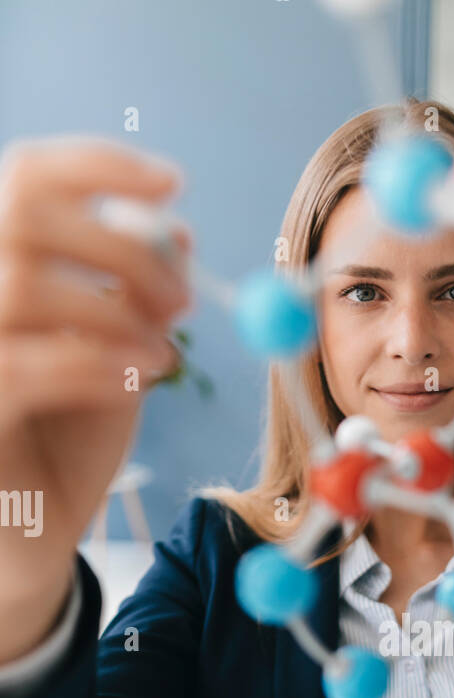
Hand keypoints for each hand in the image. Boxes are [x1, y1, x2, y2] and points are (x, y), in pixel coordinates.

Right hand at [0, 136, 190, 607]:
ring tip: (166, 351)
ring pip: (22, 284)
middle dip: (123, 247)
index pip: (27, 175)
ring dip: (115, 309)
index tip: (176, 182)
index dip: (100, 166)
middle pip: (24, 214)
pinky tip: (144, 374)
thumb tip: (176, 231)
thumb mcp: (119, 351)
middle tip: (185, 300)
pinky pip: (26, 366)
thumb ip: (140, 294)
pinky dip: (99, 362)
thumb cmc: (69, 435)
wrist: (34, 531)